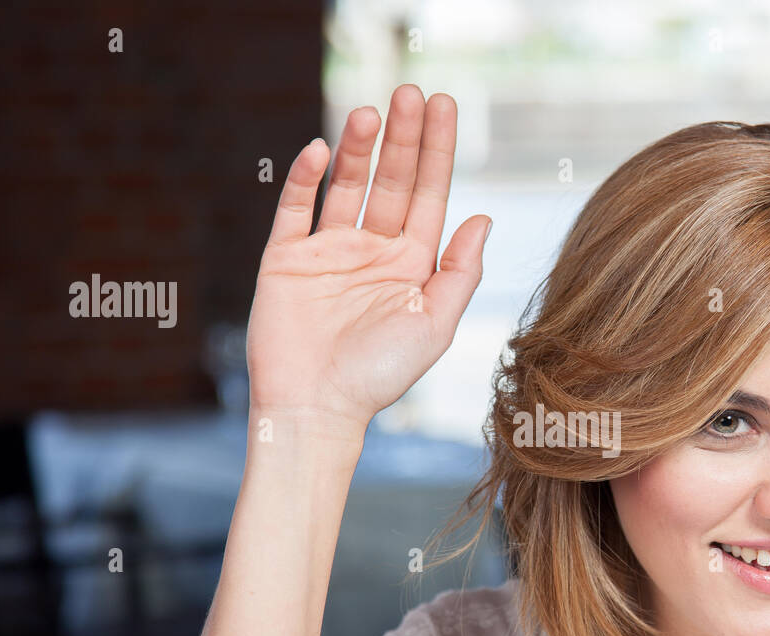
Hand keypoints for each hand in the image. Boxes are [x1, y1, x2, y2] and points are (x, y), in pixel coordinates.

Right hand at [245, 84, 490, 432]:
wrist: (315, 408)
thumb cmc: (380, 376)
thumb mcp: (434, 325)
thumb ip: (460, 271)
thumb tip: (484, 216)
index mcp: (411, 264)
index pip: (430, 194)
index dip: (437, 150)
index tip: (445, 105)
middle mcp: (372, 251)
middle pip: (391, 180)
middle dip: (403, 137)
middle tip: (411, 91)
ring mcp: (328, 252)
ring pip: (345, 185)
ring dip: (358, 148)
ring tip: (371, 111)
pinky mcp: (285, 259)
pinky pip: (294, 209)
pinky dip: (304, 178)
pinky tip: (318, 149)